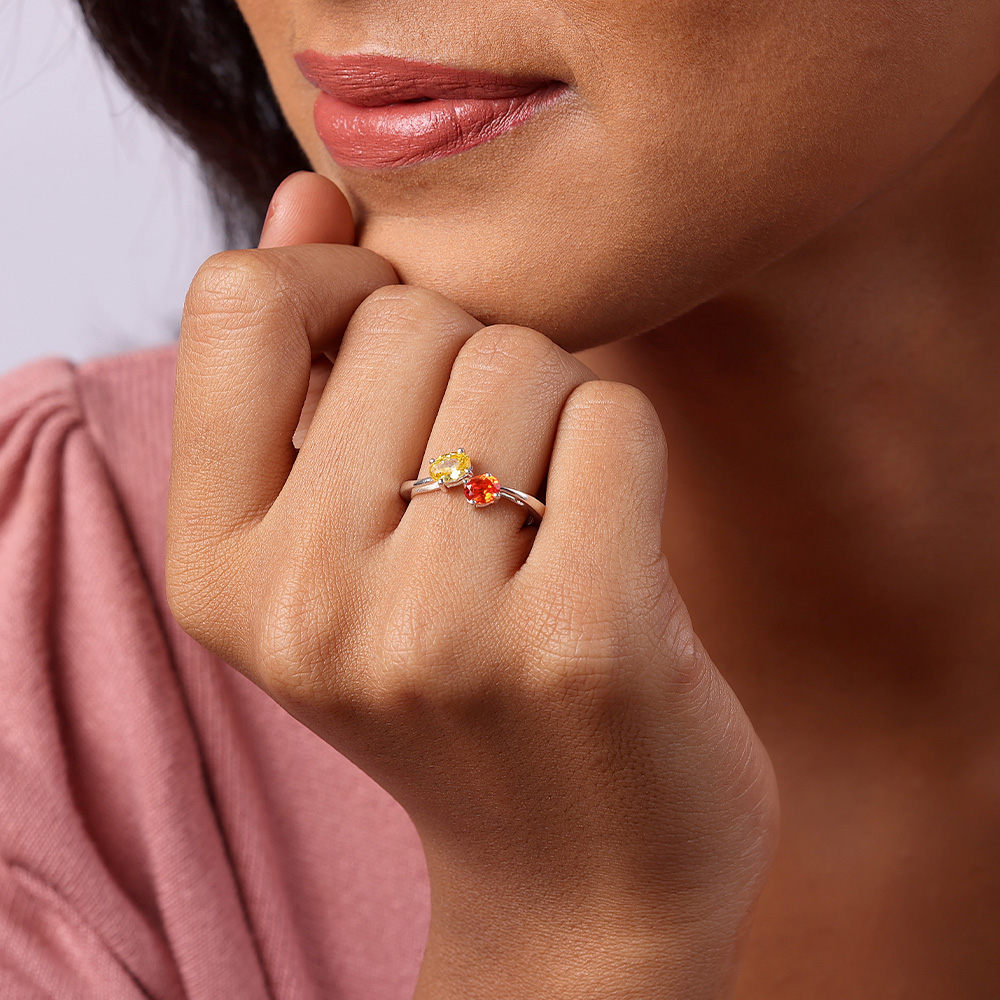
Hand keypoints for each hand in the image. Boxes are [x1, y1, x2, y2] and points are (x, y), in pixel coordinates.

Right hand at [166, 171, 778, 998]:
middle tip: (493, 476)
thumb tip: (309, 198)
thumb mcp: (340, 550)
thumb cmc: (463, 695)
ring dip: (554, 413)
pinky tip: (611, 550)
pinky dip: (626, 455)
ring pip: (521, 360)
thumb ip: (307, 365)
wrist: (580, 878)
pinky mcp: (583, 640)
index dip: (335, 286)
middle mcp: (306, 606)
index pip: (240, 304)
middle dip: (474, 366)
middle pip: (413, 319)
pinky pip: (613, 419)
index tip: (396, 342)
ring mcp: (441, 631)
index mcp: (220, 574)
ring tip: (543, 524)